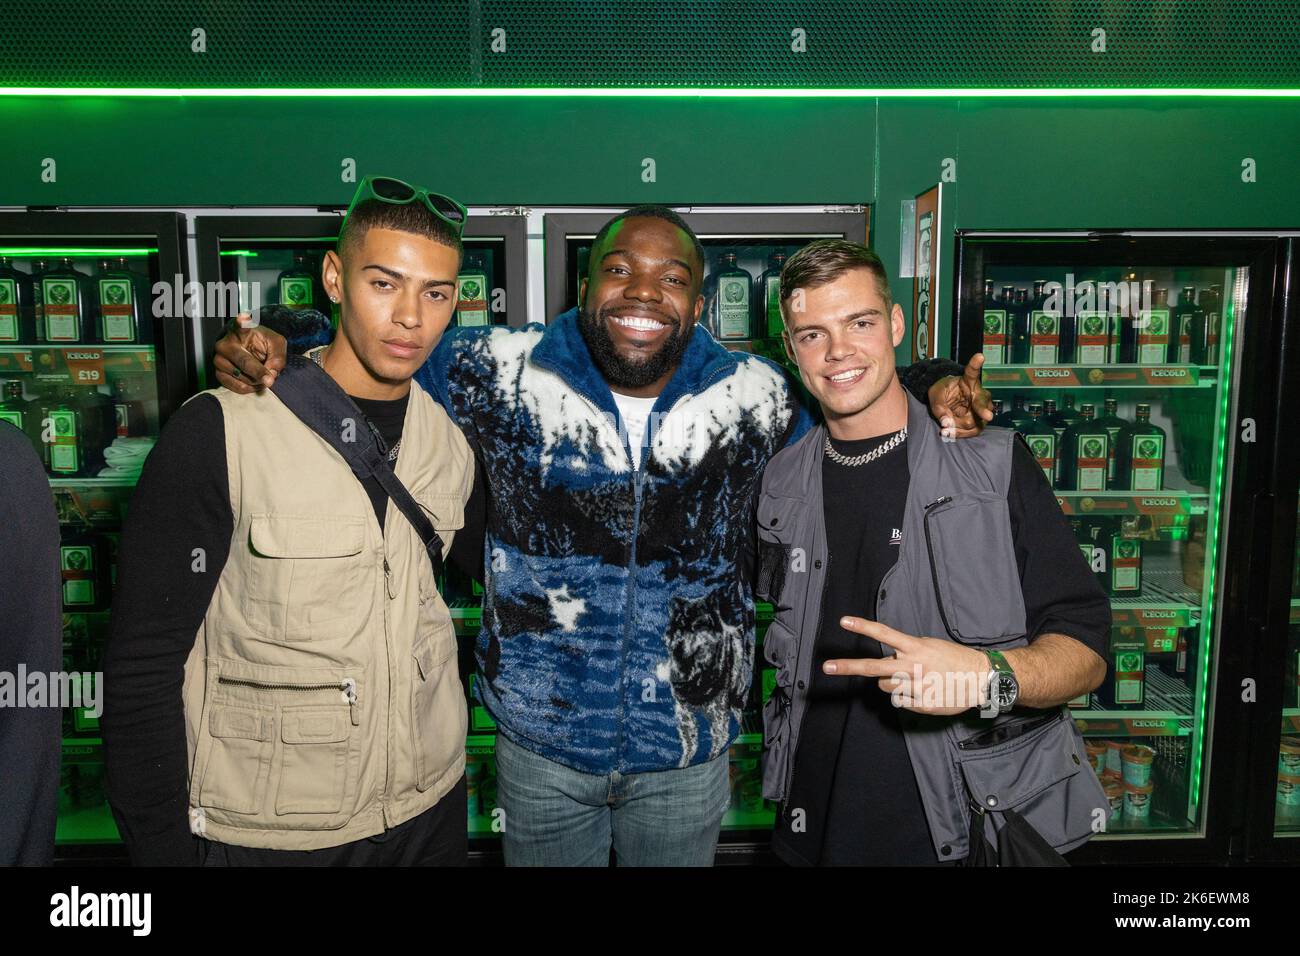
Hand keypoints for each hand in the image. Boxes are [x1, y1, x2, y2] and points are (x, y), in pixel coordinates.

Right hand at [213, 313, 287, 393]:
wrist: (248, 350)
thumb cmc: (262, 344)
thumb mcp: (276, 345)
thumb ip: (278, 356)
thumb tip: (271, 373)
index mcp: (240, 331)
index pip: (240, 326)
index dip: (242, 322)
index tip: (243, 318)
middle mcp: (226, 344)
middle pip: (244, 362)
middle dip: (259, 372)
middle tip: (270, 380)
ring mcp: (219, 359)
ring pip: (242, 377)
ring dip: (257, 381)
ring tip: (263, 376)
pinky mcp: (218, 374)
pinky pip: (237, 387)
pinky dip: (250, 388)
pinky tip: (256, 383)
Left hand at [823, 617, 990, 715]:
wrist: (981, 678)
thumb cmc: (953, 659)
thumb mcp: (929, 647)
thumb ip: (906, 653)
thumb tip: (887, 662)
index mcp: (916, 648)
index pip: (885, 634)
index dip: (863, 627)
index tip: (844, 621)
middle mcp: (913, 666)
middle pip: (873, 667)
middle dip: (848, 666)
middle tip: (827, 666)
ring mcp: (916, 687)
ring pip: (885, 686)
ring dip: (890, 682)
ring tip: (912, 679)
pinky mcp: (921, 704)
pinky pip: (900, 701)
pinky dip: (905, 696)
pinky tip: (922, 691)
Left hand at [927, 352, 992, 439]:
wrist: (947, 402)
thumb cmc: (943, 394)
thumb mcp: (935, 397)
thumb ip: (938, 408)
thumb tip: (946, 423)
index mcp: (967, 381)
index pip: (972, 372)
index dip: (975, 364)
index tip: (980, 355)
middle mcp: (978, 393)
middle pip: (981, 402)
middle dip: (983, 410)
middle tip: (987, 416)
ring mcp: (982, 408)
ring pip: (976, 421)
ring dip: (959, 427)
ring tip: (945, 430)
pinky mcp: (980, 421)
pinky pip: (974, 430)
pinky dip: (960, 433)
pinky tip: (950, 433)